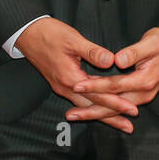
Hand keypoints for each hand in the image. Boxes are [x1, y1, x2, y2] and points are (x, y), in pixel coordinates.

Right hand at [15, 17, 137, 132]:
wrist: (27, 33)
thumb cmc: (49, 34)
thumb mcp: (73, 40)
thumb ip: (92, 52)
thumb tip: (111, 60)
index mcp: (70, 78)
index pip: (97, 95)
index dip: (116, 102)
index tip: (131, 108)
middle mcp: (65, 87)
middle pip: (92, 107)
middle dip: (111, 117)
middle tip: (129, 126)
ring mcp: (62, 86)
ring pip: (85, 105)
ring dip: (102, 114)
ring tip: (119, 121)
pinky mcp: (61, 83)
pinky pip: (80, 99)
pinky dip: (92, 104)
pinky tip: (101, 106)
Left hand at [70, 27, 158, 108]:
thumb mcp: (151, 42)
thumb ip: (134, 52)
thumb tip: (117, 60)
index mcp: (145, 80)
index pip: (114, 85)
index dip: (94, 86)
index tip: (77, 85)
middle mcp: (144, 92)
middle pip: (113, 105)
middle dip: (90, 110)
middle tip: (70, 114)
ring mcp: (143, 96)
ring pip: (116, 108)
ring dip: (96, 112)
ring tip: (76, 115)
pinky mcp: (140, 94)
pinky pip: (120, 105)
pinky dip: (106, 109)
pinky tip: (93, 109)